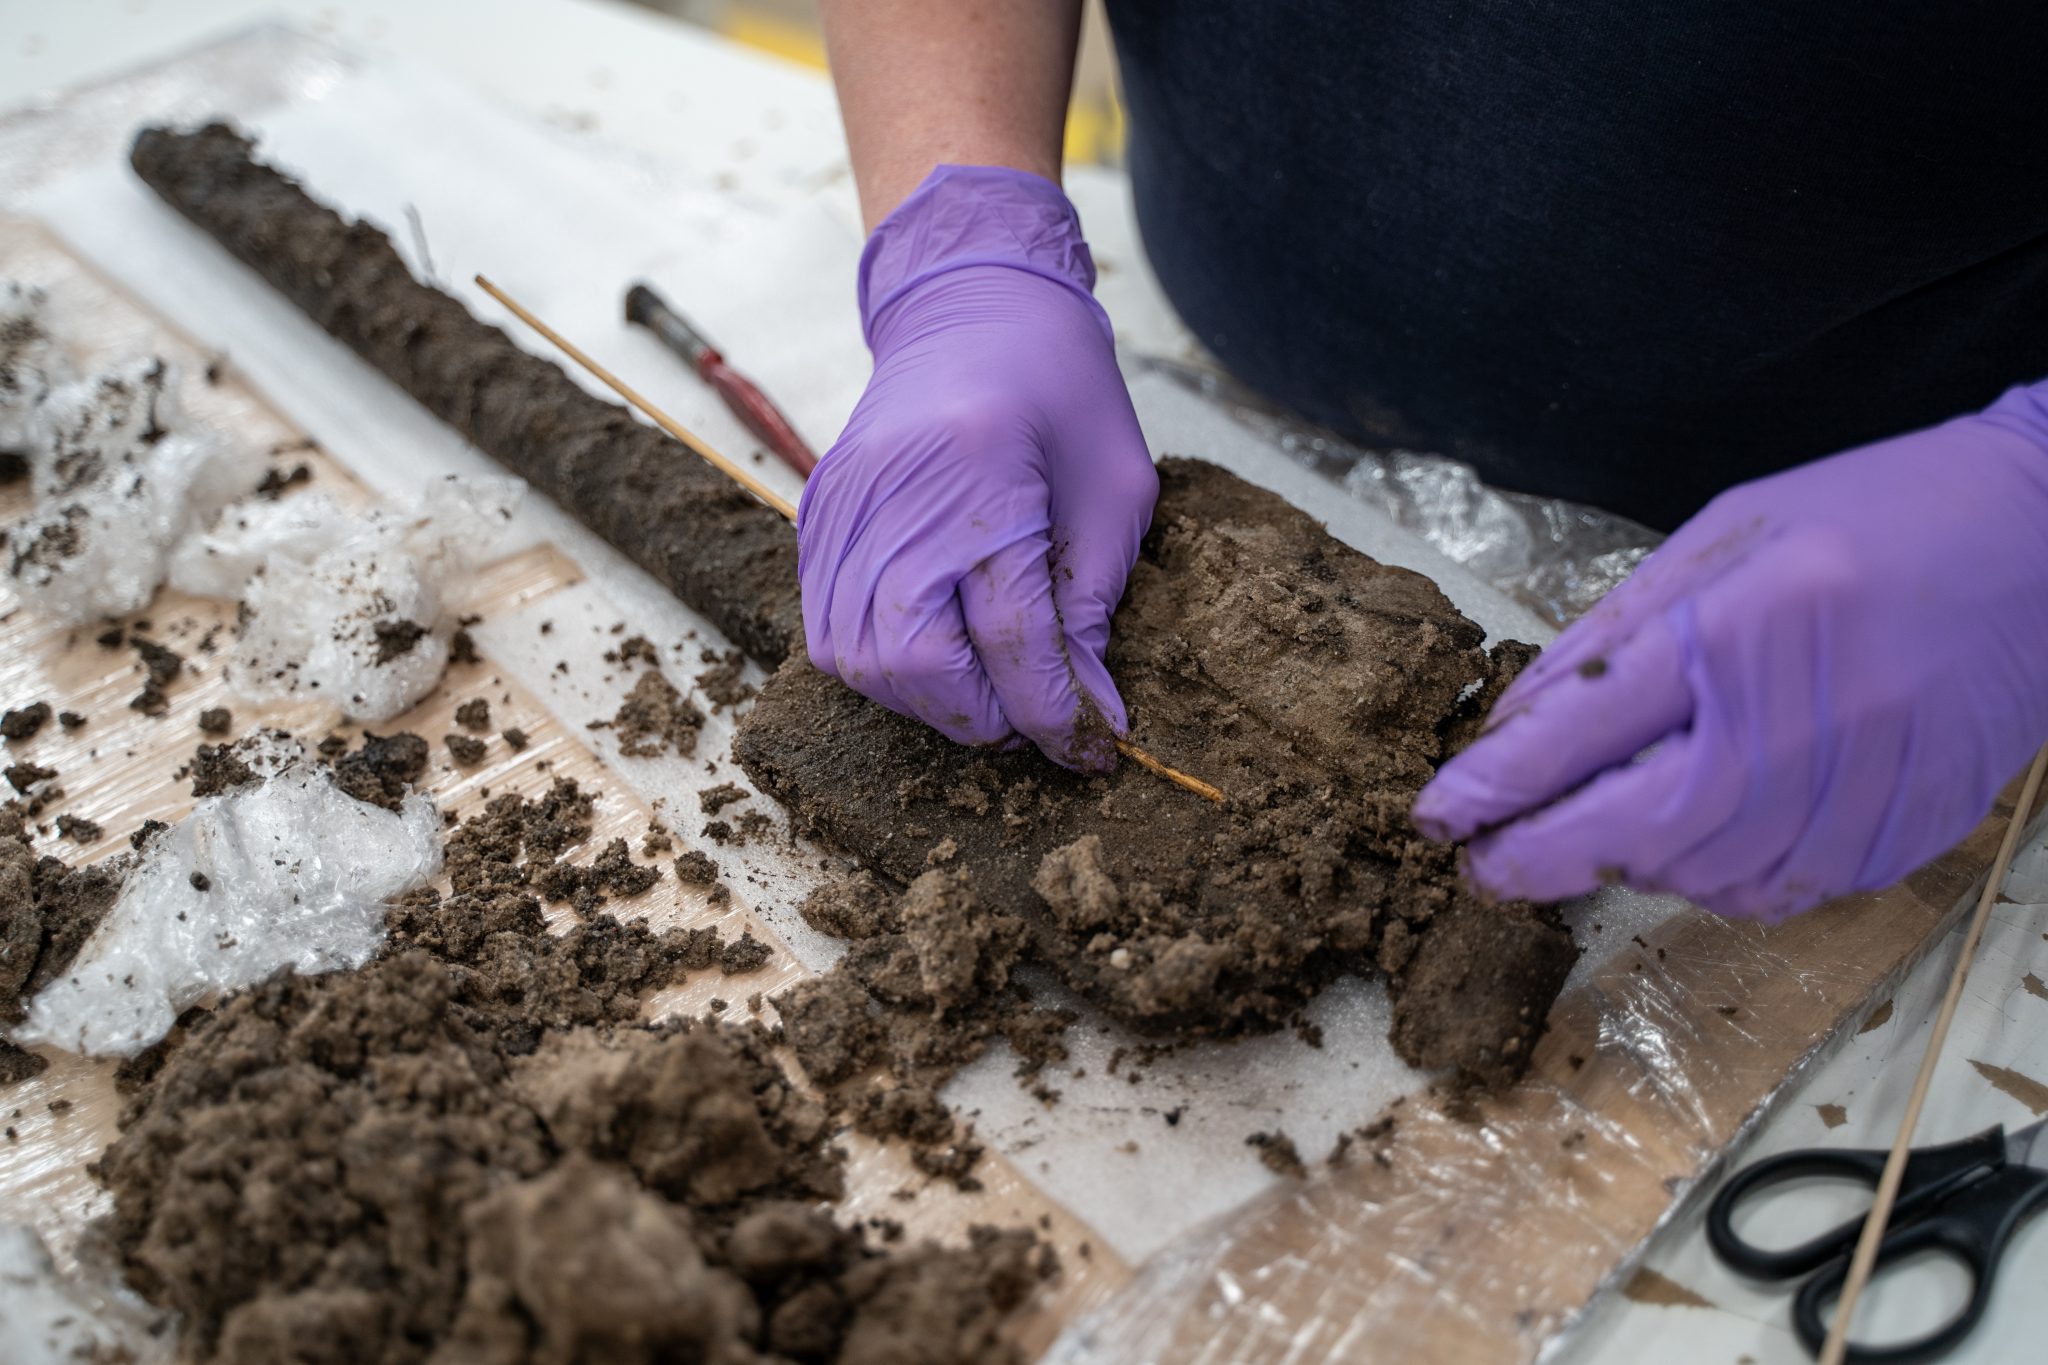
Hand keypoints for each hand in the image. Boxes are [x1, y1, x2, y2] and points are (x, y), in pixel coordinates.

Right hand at [798, 165, 1157, 769]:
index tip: (1093, 748)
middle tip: (1036, 720)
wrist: (972, 303)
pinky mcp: (816, 516)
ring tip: (990, 692)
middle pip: (917, 663)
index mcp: (982, 472)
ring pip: (861, 662)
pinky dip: (882, 667)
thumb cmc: (1059, 388)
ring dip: (929, 702)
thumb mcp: (1113, 490)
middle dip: (984, 717)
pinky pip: (828, 630)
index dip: (1055, 710)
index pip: (1011, 635)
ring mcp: (841, 506)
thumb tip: (1084, 710)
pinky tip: (937, 656)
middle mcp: (894, 493)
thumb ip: (1093, 604)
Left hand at [1413, 384, 2047, 918]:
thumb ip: (1615, 634)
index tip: (1437, 815)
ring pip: (1706, 874)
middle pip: (1638, 826)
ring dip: (1631, 867)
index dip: (1497, 784)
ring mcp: (1867, 785)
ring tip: (1596, 838)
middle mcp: (1806, 716)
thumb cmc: (1870, 518)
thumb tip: (1515, 724)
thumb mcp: (1724, 538)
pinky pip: (1782, 889)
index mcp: (1745, 623)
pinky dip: (1719, 878)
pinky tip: (1700, 842)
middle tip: (1483, 867)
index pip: (1587, 728)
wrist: (2045, 538)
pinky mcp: (1907, 831)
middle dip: (1542, 857)